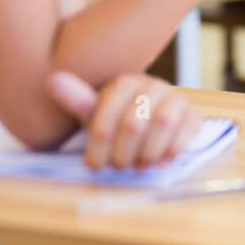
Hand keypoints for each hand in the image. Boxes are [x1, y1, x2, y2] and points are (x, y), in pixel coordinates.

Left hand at [48, 70, 201, 170]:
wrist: (151, 122)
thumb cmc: (117, 120)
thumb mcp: (94, 114)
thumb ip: (76, 99)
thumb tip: (52, 78)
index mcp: (123, 83)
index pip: (105, 119)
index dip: (98, 149)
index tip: (94, 165)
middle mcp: (152, 85)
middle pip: (133, 124)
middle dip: (122, 154)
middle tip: (118, 166)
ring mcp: (175, 98)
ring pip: (162, 125)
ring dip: (146, 154)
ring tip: (138, 165)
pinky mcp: (193, 115)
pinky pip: (184, 132)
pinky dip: (169, 152)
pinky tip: (158, 161)